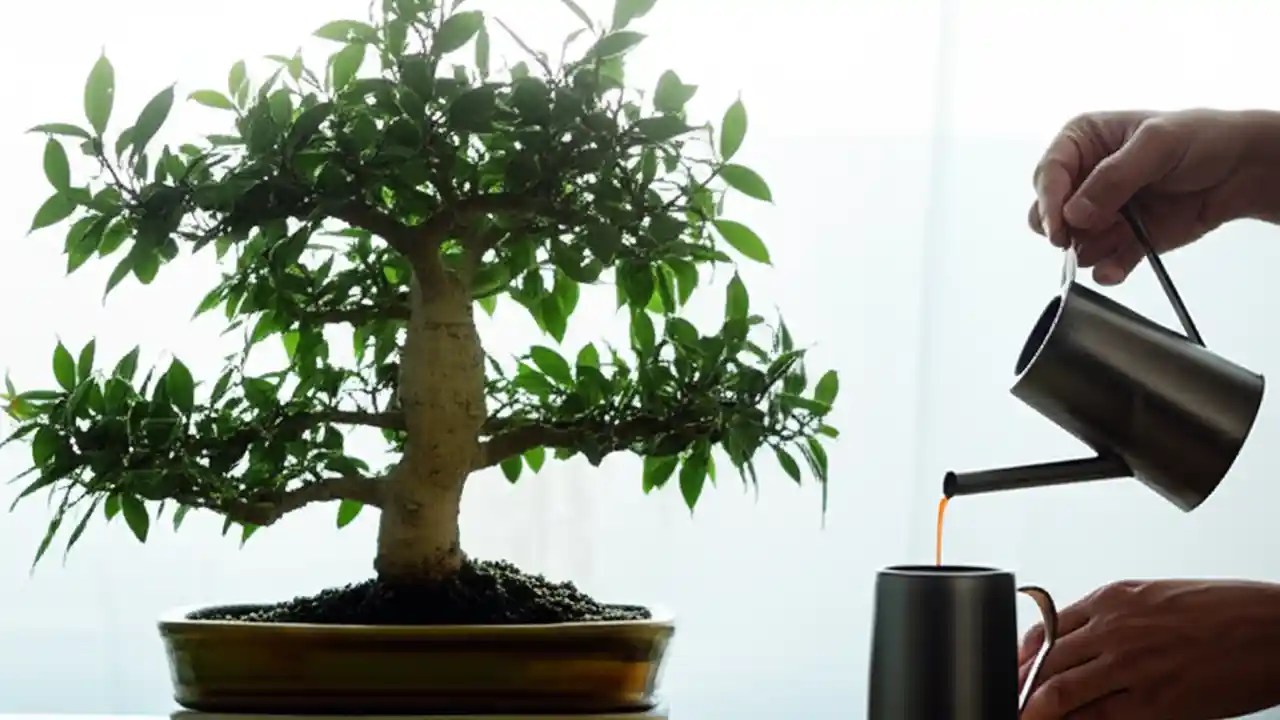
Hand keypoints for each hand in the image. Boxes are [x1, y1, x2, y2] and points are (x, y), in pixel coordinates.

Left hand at [1018, 579, 1279, 718]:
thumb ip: (1107, 618)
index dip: (1020, 658)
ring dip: (1035, 711)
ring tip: (1024, 719)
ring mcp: (1131, 668)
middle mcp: (1113, 630)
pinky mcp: (1155, 703)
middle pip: (1043, 664)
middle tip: (1008, 704)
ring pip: (1060, 694)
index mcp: (1110, 599)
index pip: (1042, 630)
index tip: (1012, 673)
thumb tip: (1072, 642)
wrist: (1272, 629)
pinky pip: (1099, 719)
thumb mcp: (1152, 597)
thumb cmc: (1221, 612)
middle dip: (1019, 688)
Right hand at [1029, 109, 1279, 284]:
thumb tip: (1073, 213)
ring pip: (1071, 241)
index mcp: (1084, 141)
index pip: (1049, 173)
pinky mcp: (1121, 239)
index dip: (1048, 200)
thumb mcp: (1158, 143)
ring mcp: (1101, 212)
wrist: (1242, 171)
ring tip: (1118, 239)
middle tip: (1077, 236)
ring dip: (1088, 248)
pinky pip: (1101, 262)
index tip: (1057, 226)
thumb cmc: (1203, 139)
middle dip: (1062, 228)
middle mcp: (1085, 178)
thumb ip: (1113, 177)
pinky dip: (1106, 269)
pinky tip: (1114, 270)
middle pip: (1048, 211)